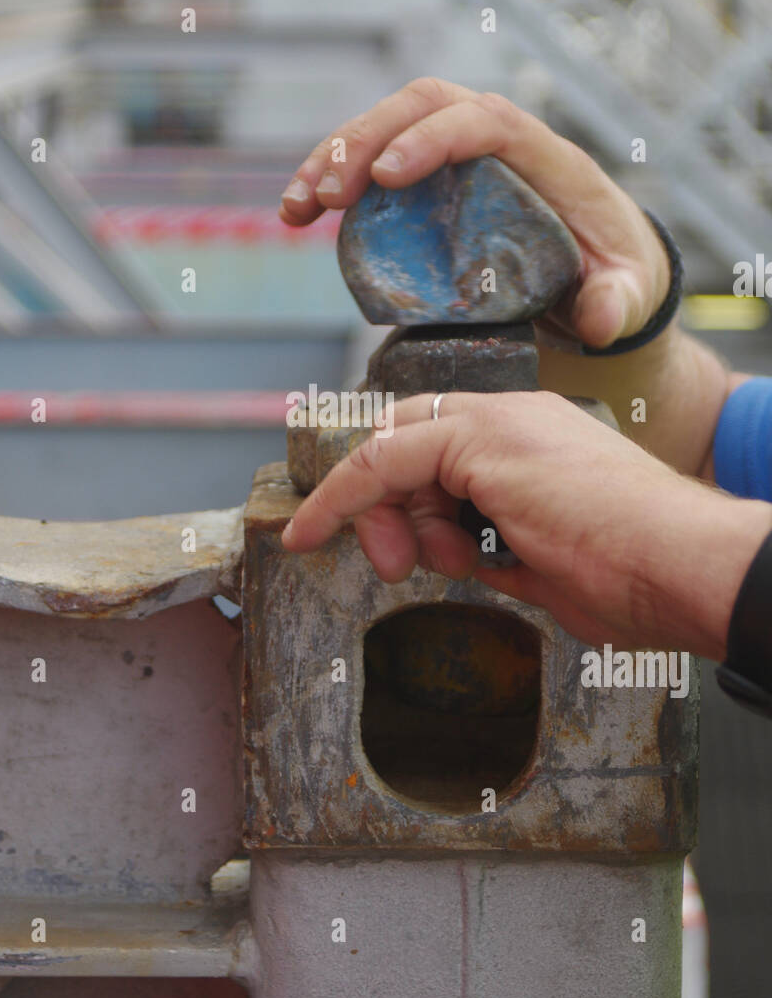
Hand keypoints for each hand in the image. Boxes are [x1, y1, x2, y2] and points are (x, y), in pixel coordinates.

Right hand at [280, 78, 668, 350]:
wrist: (603, 265)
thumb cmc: (614, 270)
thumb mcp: (628, 289)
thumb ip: (616, 305)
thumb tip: (598, 323)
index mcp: (545, 156)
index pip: (486, 119)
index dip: (435, 137)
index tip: (390, 176)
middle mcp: (497, 138)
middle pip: (423, 104)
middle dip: (367, 140)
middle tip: (328, 199)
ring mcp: (458, 152)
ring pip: (388, 123)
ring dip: (334, 157)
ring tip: (296, 209)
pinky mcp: (429, 176)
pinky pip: (373, 160)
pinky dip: (330, 179)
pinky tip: (297, 216)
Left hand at [281, 391, 771, 658]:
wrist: (680, 567)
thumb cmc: (632, 577)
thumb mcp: (542, 565)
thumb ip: (494, 547)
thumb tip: (458, 556)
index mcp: (533, 444)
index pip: (438, 450)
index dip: (397, 494)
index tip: (374, 541)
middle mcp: (513, 419)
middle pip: (407, 443)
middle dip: (382, 507)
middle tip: (388, 565)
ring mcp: (499, 422)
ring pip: (393, 449)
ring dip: (382, 516)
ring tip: (432, 564)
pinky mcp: (483, 438)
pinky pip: (384, 459)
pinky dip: (342, 496)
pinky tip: (317, 529)